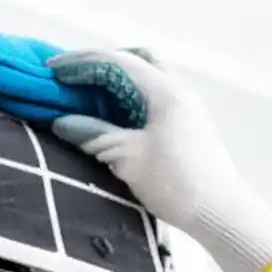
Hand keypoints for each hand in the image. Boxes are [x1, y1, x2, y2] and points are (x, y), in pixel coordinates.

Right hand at [47, 50, 271, 271]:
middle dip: (103, 62)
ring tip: (89, 94)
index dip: (81, 62)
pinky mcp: (187, 122)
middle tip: (75, 75)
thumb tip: (61, 122)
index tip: (52, 69)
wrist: (219, 213)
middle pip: (137, 59)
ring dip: (118, 80)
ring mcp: (186, 105)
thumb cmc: (174, 182)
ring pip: (148, 77)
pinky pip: (153, 95)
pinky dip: (129, 96)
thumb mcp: (126, 157)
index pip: (116, 61)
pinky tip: (112, 114)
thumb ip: (92, 134)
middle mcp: (178, 90)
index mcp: (164, 91)